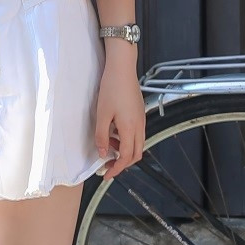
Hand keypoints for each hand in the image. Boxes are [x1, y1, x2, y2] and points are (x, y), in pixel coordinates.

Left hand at [94, 52, 146, 179]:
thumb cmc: (111, 89)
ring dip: (124, 150)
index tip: (106, 175)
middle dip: (122, 163)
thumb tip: (103, 154)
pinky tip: (114, 132)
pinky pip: (136, 134)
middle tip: (108, 165)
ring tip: (108, 146)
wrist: (122, 69)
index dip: (116, 169)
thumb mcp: (102, 114)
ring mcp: (142, 120)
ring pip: (137, 144)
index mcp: (130, 129)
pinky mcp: (140, 114)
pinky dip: (126, 140)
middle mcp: (140, 127)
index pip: (126, 157)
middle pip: (136, 154)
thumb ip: (102, 136)